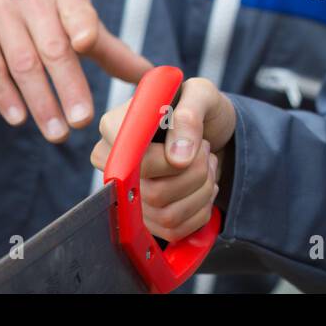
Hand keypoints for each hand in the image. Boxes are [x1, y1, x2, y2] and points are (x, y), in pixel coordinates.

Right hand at [0, 0, 151, 140]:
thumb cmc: (46, 12)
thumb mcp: (76, 20)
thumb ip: (109, 49)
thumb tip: (152, 77)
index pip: (76, 8)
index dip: (81, 23)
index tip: (86, 44)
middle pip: (52, 46)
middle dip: (69, 85)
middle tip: (83, 120)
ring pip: (21, 62)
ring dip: (40, 101)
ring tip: (57, 133)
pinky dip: (4, 96)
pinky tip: (19, 119)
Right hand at [90, 77, 235, 240]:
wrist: (212, 131)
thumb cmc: (200, 108)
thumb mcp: (202, 95)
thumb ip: (189, 116)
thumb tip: (177, 158)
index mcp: (116, 126)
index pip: (125, 158)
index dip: (161, 160)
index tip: (190, 148)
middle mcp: (114, 162)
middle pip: (152, 192)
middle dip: (196, 172)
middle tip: (205, 149)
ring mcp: (127, 193)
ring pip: (166, 214)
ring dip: (202, 190)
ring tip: (205, 164)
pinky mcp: (144, 217)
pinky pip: (175, 230)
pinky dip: (201, 209)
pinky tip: (202, 186)